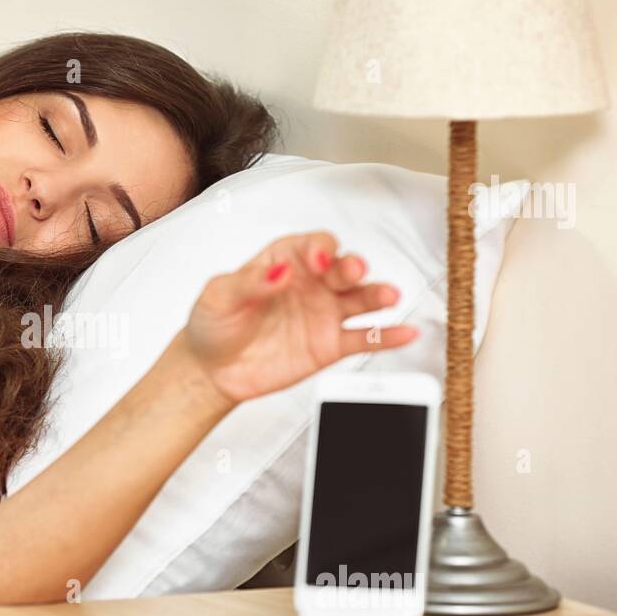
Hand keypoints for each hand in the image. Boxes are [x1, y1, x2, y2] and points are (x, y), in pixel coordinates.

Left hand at [182, 232, 417, 405]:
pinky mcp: (330, 346)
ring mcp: (324, 313)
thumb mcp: (219, 296)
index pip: (311, 245)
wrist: (211, 370)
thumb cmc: (212, 325)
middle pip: (341, 267)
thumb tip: (279, 270)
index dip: (319, 248)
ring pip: (360, 299)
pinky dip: (387, 335)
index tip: (317, 260)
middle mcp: (310, 283)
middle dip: (350, 267)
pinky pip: (364, 338)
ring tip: (389, 296)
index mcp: (283, 261)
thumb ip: (249, 282)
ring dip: (377, 295)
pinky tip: (405, 332)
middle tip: (352, 272)